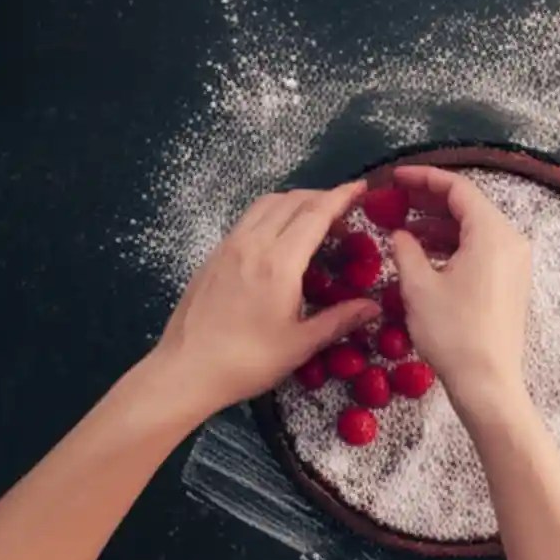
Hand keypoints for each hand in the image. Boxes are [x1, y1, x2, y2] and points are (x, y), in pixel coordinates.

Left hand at [154, 182, 380, 412]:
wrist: (185, 370)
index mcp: (278, 263)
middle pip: (291, 201)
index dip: (340, 197)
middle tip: (344, 215)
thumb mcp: (300, 345)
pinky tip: (280, 240)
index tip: (360, 188)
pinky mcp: (214, 255)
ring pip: (266, 205)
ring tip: (314, 223)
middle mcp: (252, 244)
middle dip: (321, 198)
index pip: (315, 214)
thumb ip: (339, 320)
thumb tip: (374, 306)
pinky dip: (272, 215)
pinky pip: (248, 219)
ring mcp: (229, 246)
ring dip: (295, 203)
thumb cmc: (247, 361)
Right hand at [390, 166, 531, 396]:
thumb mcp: (419, 287)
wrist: (487, 383)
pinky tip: (424, 254)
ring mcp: (514, 263)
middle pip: (469, 206)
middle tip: (395, 200)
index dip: (424, 178)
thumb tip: (400, 233)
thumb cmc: (453, 333)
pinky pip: (481, 250)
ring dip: (439, 225)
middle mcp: (510, 241)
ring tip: (402, 228)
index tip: (396, 178)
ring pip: (474, 229)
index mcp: (492, 234)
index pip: (458, 189)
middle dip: (429, 201)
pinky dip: (454, 246)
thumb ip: (406, 250)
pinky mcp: (511, 282)